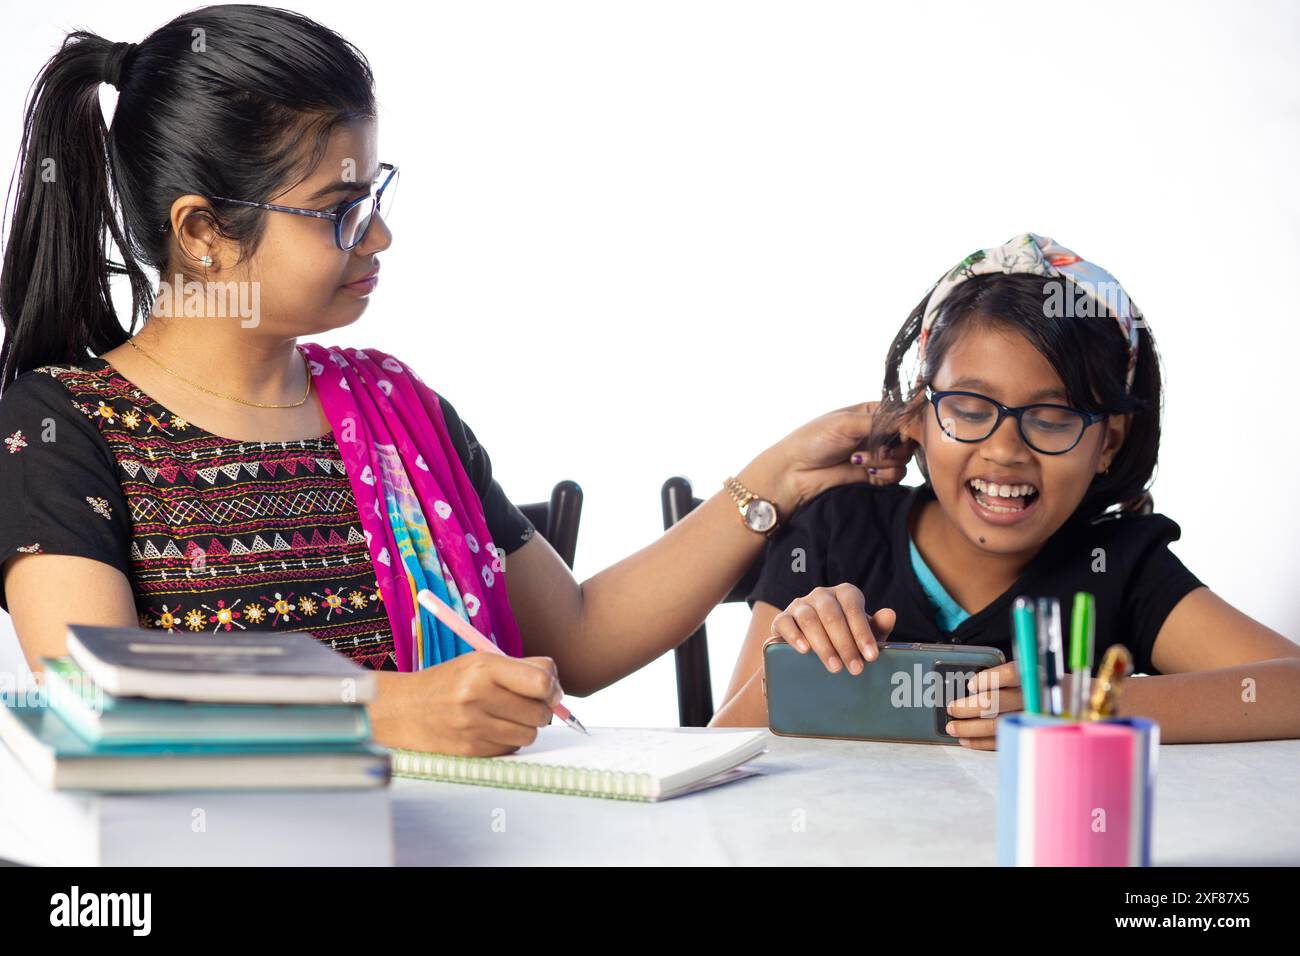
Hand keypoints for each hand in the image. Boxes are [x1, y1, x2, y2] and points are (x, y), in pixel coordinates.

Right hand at [373, 653, 562, 755]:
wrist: (403, 710)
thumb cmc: (448, 683)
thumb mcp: (479, 662)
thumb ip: (520, 669)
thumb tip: (557, 689)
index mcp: (483, 667)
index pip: (541, 681)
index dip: (553, 688)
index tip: (550, 690)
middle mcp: (477, 696)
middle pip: (540, 712)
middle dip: (541, 709)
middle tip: (527, 704)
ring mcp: (473, 726)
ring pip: (529, 734)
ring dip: (525, 727)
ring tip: (506, 716)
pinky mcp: (471, 750)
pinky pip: (511, 749)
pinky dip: (508, 740)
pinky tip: (491, 729)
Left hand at [742, 401, 917, 514]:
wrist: (795, 473)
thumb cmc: (814, 440)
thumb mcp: (847, 423)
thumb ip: (882, 421)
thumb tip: (911, 417)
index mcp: (871, 413)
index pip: (903, 414)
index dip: (908, 423)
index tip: (902, 432)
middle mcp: (877, 433)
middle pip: (908, 438)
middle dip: (896, 445)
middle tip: (879, 449)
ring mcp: (876, 454)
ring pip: (903, 458)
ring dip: (885, 461)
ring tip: (860, 460)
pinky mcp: (874, 475)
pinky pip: (896, 475)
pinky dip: (884, 474)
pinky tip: (865, 472)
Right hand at [770, 583, 897, 675]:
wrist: (809, 646)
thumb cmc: (843, 638)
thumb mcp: (861, 634)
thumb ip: (877, 627)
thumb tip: (890, 614)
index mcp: (845, 594)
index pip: (853, 608)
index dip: (863, 632)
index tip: (872, 656)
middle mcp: (822, 595)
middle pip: (832, 615)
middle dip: (845, 644)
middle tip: (854, 669)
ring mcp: (800, 604)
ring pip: (809, 619)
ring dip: (823, 645)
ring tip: (834, 667)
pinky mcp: (781, 617)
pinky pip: (785, 623)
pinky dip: (795, 636)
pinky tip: (805, 651)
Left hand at [944, 662, 1074, 749]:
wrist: (1086, 709)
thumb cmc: (1049, 687)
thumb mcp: (1038, 674)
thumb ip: (1013, 677)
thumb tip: (974, 686)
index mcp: (1037, 676)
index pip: (1013, 674)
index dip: (990, 679)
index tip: (971, 684)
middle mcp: (1036, 698)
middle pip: (998, 702)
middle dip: (969, 707)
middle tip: (951, 708)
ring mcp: (1033, 720)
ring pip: (998, 724)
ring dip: (970, 727)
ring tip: (952, 727)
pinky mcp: (1031, 736)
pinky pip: (1004, 740)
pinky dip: (982, 742)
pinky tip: (967, 741)